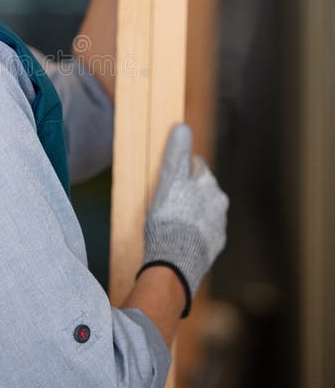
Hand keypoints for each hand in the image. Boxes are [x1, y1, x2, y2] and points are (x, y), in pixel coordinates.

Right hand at [137, 122, 228, 316]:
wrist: (176, 260)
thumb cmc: (169, 217)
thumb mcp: (169, 180)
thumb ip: (177, 154)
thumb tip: (183, 127)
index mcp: (208, 183)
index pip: (197, 166)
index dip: (183, 167)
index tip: (171, 173)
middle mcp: (219, 202)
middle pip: (204, 189)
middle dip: (191, 190)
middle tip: (170, 196)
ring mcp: (218, 225)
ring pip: (206, 210)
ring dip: (194, 211)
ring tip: (175, 218)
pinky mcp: (215, 245)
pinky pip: (205, 232)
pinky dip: (195, 231)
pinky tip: (181, 236)